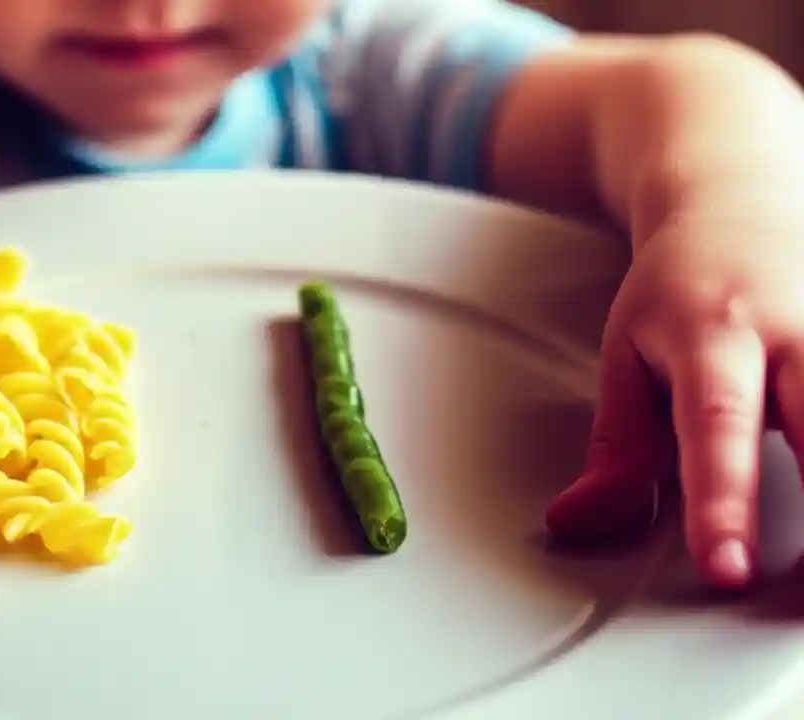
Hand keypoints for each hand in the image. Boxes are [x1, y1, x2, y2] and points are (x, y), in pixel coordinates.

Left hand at [545, 191, 803, 589]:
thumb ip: (617, 448)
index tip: (729, 570)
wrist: (740, 192)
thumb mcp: (628, 356)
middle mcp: (799, 328)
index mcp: (713, 333)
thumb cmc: (681, 287)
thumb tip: (577, 523)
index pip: (717, 428)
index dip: (724, 502)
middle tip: (797, 603)